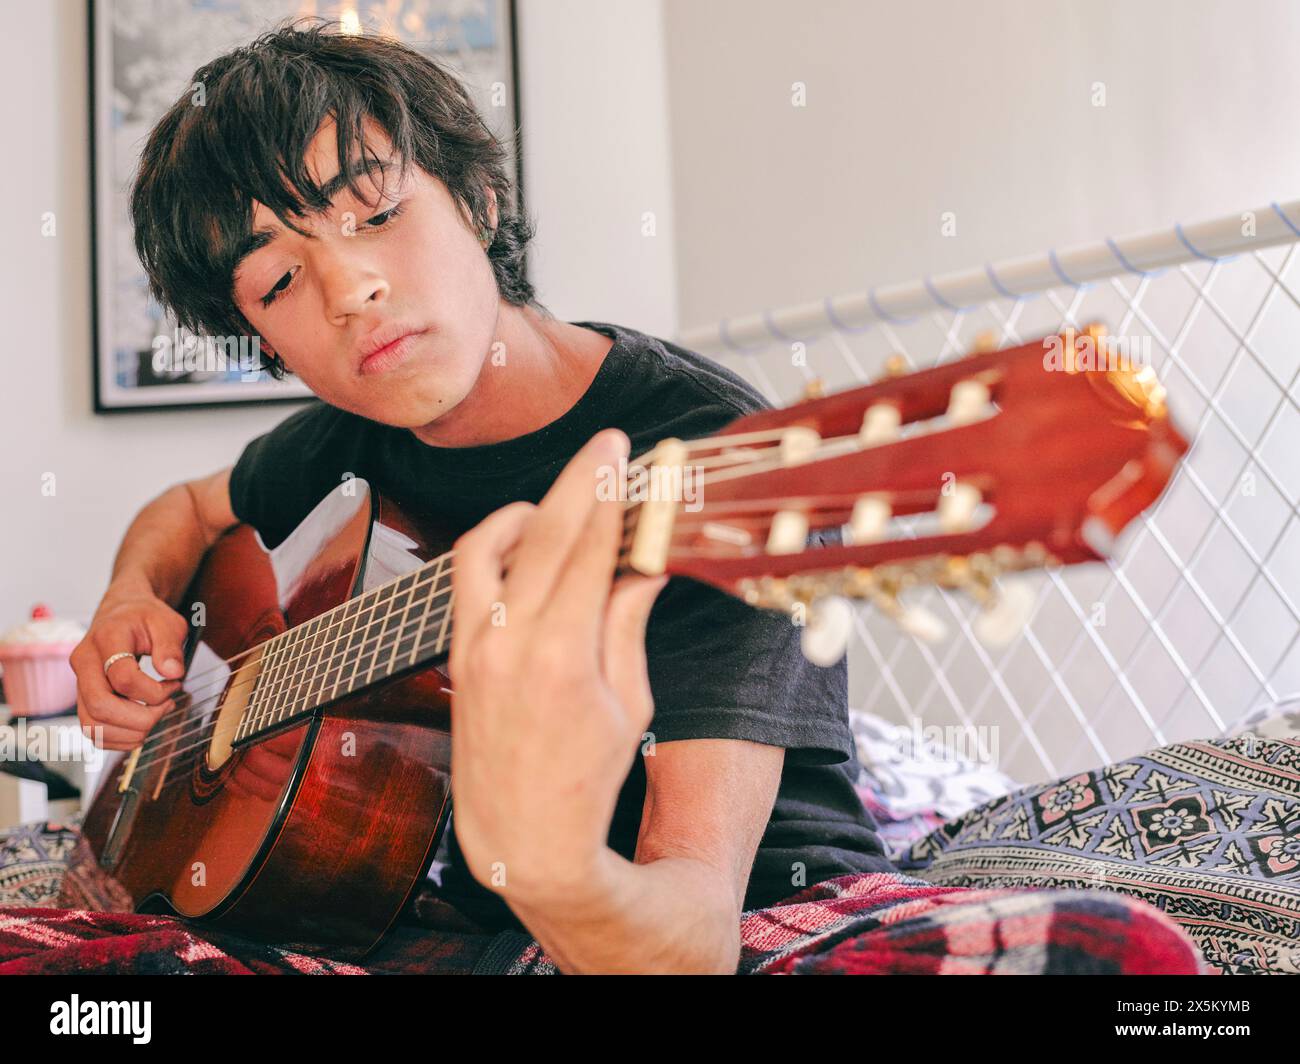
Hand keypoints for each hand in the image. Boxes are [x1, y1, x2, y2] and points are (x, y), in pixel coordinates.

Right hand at [70, 581, 187, 749]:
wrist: (121, 613)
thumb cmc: (145, 618)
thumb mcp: (167, 622)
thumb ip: (171, 645)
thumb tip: (173, 673)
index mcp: (105, 639)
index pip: (123, 678)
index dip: (155, 690)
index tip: (176, 683)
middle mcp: (84, 663)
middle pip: (100, 707)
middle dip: (141, 718)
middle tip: (167, 706)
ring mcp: (79, 683)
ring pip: (92, 726)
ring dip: (131, 732)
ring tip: (156, 715)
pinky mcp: (83, 699)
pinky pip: (93, 731)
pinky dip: (120, 738)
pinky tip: (142, 724)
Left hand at [448, 429, 666, 906]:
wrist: (523, 837)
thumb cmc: (587, 778)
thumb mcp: (629, 702)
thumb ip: (626, 622)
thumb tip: (641, 562)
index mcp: (562, 655)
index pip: (586, 547)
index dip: (606, 493)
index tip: (620, 454)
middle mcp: (508, 643)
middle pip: (541, 533)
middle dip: (575, 482)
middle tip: (602, 448)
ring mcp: (474, 648)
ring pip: (487, 546)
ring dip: (525, 510)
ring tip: (562, 501)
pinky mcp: (457, 656)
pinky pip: (467, 579)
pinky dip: (493, 546)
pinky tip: (522, 542)